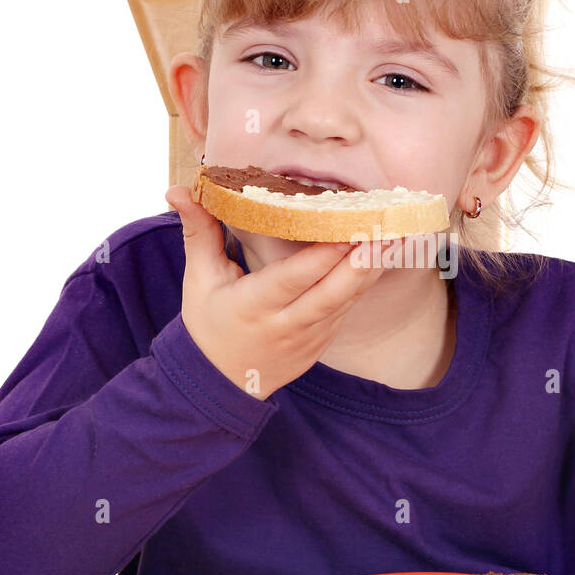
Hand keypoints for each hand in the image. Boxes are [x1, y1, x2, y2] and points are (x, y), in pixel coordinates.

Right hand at [165, 187, 388, 400]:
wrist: (220, 385)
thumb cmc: (208, 325)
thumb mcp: (199, 279)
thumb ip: (197, 231)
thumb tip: (178, 190)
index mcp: (252, 306)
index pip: (294, 278)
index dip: (324, 256)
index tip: (348, 228)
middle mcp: (285, 325)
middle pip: (331, 293)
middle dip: (362, 262)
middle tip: (389, 230)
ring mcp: (308, 338)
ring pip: (345, 301)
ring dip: (372, 270)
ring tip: (396, 238)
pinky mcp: (321, 344)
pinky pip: (346, 310)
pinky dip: (365, 285)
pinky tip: (383, 258)